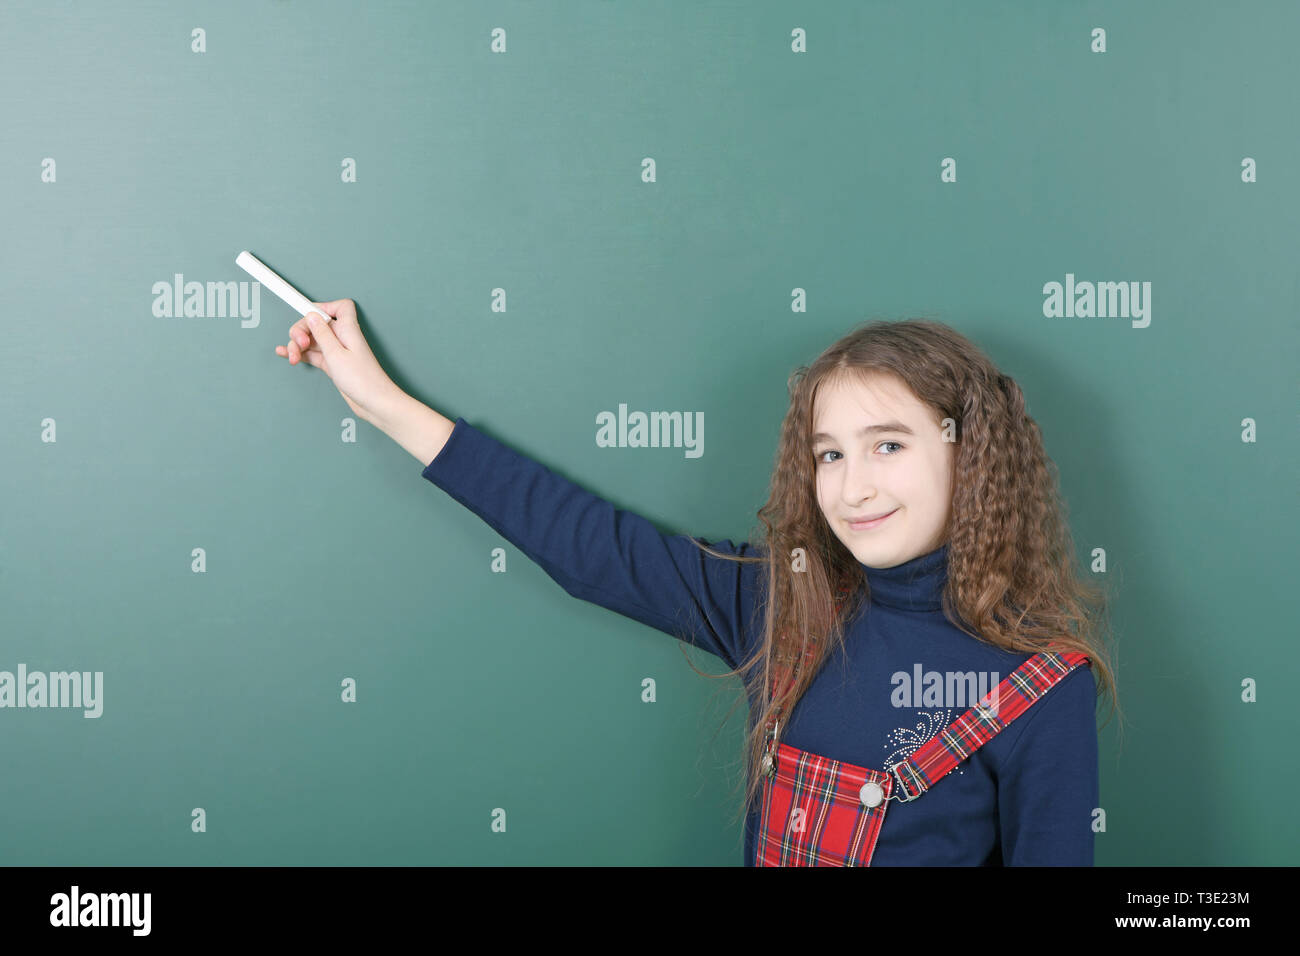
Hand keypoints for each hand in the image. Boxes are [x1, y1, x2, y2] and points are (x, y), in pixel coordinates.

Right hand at [274, 299, 403, 426]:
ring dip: (298, 346)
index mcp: (348, 329)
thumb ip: (322, 334)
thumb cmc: (363, 381)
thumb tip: (311, 315)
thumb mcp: (336, 354)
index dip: (323, 307)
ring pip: (312, 340)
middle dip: (302, 331)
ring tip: (292, 357)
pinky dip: (301, 354)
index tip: (306, 314)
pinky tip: (287, 354)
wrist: (374, 403)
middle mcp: (343, 338)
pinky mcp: (333, 364)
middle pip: (317, 324)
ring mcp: (337, 351)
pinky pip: (313, 354)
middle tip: (298, 343)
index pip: (339, 307)